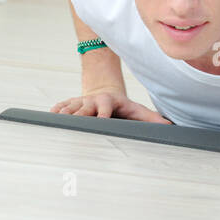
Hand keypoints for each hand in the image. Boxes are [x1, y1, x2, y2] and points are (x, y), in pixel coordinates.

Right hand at [51, 86, 171, 122]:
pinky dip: (54, 113)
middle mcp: (92, 100)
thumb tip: (169, 126)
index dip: (102, 113)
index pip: (104, 107)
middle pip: (83, 108)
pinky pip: (59, 107)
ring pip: (69, 108)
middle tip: (75, 127)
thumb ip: (152, 119)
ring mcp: (79, 101)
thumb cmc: (123, 106)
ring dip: (64, 116)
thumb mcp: (138, 110)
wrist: (105, 92)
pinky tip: (49, 120)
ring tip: (58, 126)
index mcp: (108, 101)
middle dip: (79, 116)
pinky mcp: (69, 104)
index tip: (101, 120)